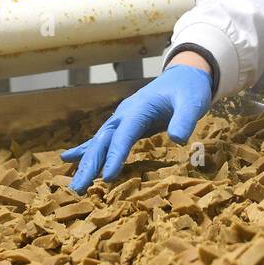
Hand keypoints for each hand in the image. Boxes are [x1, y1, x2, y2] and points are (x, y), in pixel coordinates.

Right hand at [61, 63, 213, 193]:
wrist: (185, 76)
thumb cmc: (189, 90)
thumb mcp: (193, 102)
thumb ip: (185, 119)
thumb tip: (177, 139)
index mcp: (139, 108)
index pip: (124, 135)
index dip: (114, 156)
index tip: (107, 177)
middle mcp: (125, 113)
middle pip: (104, 141)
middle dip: (90, 164)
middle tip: (77, 189)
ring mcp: (123, 118)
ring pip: (100, 142)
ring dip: (87, 163)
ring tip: (75, 185)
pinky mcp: (126, 124)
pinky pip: (104, 140)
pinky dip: (88, 151)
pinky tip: (70, 159)